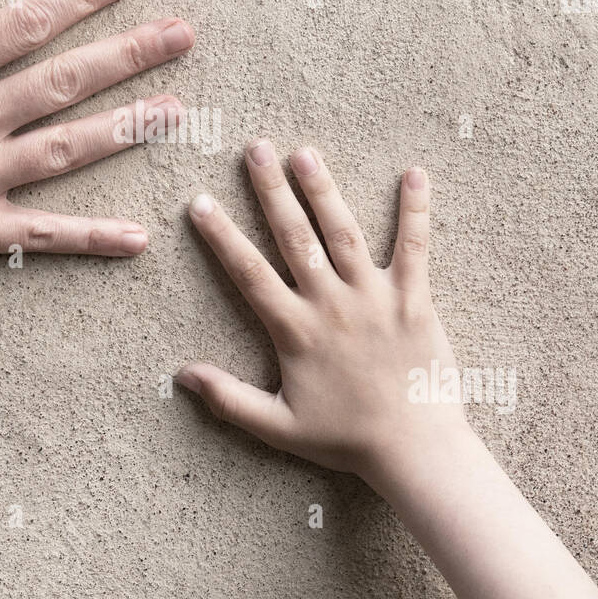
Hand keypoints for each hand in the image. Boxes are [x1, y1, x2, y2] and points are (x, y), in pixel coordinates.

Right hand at [176, 143, 465, 487]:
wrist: (414, 449)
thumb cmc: (345, 439)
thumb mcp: (277, 427)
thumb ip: (229, 399)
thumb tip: (181, 376)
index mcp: (295, 330)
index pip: (249, 272)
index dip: (222, 236)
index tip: (201, 202)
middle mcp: (330, 304)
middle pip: (294, 237)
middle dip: (272, 190)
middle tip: (256, 149)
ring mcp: (374, 297)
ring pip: (342, 232)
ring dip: (323, 190)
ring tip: (305, 153)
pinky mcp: (413, 298)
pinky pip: (414, 248)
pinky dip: (415, 211)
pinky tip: (414, 174)